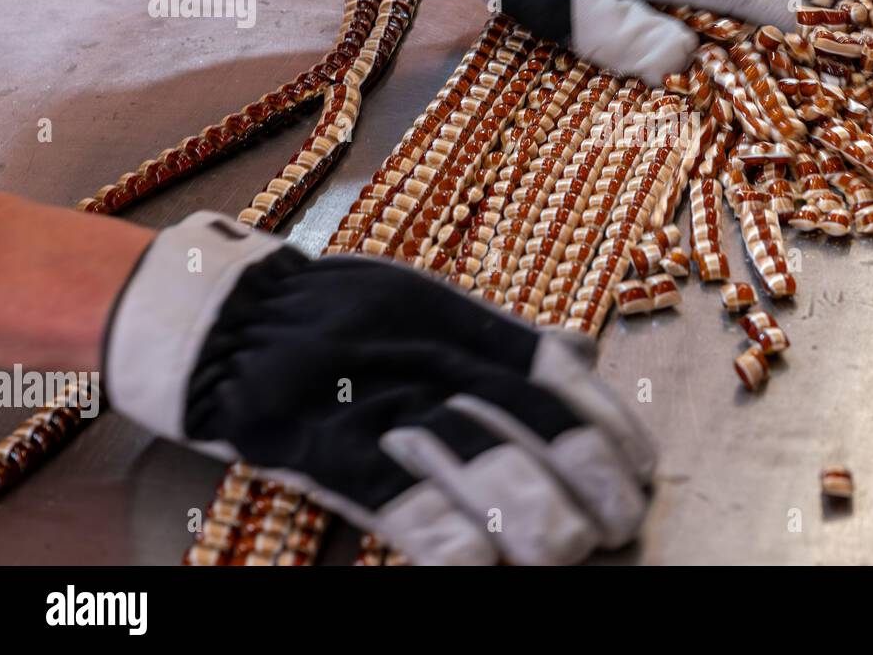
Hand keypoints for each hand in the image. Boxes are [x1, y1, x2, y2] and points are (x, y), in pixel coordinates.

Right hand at [105, 212, 654, 564]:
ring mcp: (382, 404)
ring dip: (528, 509)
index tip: (640, 470)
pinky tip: (478, 568)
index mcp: (468, 329)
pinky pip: (393, 496)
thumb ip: (508, 336)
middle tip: (614, 525)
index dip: (608, 427)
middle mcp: (436, 362)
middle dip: (583, 476)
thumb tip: (583, 352)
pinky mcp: (326, 446)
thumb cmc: (345, 316)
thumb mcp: (434, 304)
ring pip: (473, 458)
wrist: (233, 318)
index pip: (559, 378)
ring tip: (565, 550)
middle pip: (527, 421)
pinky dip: (441, 535)